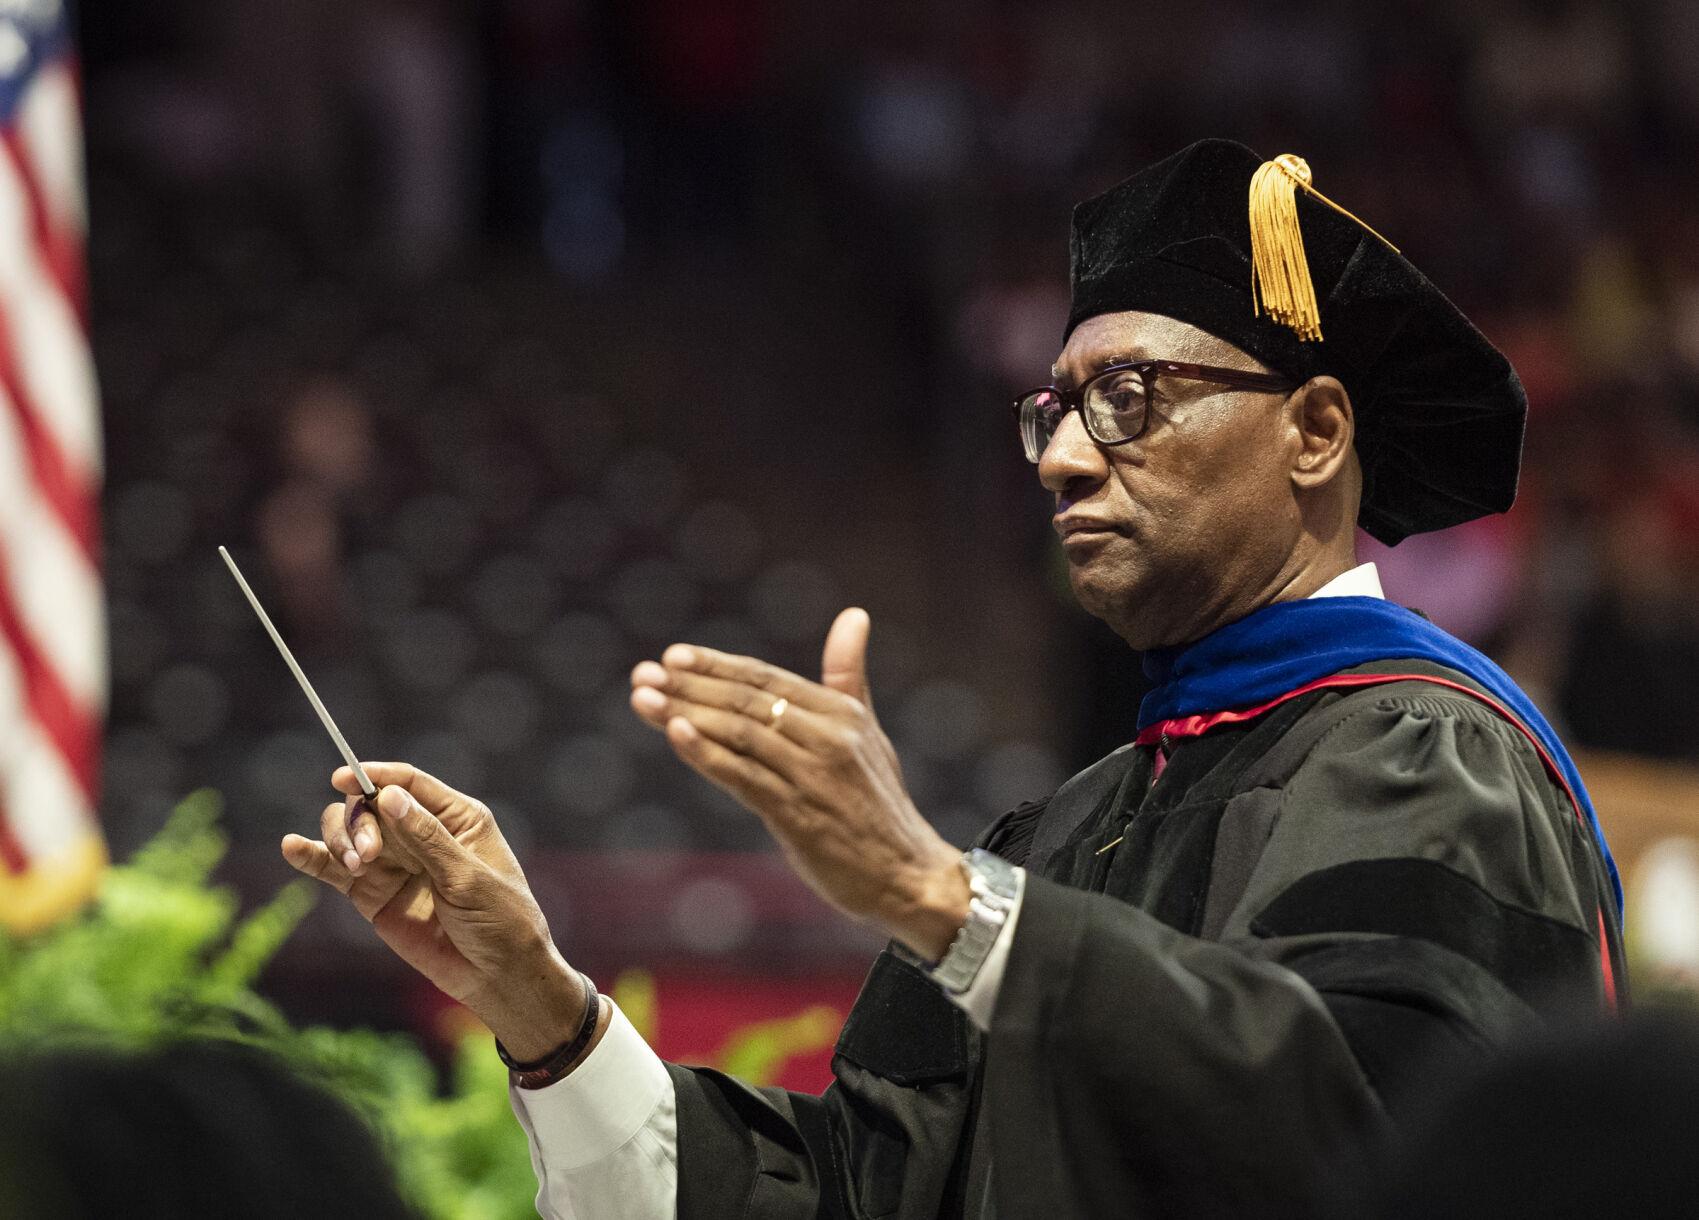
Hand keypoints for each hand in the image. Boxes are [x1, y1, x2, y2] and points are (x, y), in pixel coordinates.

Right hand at [281, 763, 600, 1062]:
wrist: (496, 975)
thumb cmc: (499, 919)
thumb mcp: (468, 877)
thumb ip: (427, 838)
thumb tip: (389, 796)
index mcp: (455, 817)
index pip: (408, 784)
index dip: (375, 775)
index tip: (343, 777)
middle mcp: (419, 833)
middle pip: (371, 805)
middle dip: (359, 821)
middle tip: (367, 855)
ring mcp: (394, 863)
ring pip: (350, 832)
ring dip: (341, 839)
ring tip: (355, 866)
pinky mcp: (372, 894)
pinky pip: (336, 870)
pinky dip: (313, 857)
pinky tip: (292, 847)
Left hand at [630, 608, 970, 960]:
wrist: (907, 875)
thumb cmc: (878, 803)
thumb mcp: (868, 732)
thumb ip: (848, 676)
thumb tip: (853, 614)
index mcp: (842, 713)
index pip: (767, 680)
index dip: (717, 666)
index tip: (672, 656)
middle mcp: (829, 737)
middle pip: (747, 702)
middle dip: (689, 686)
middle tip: (642, 674)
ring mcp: (814, 776)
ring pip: (740, 734)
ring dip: (685, 714)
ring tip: (642, 700)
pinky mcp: (800, 816)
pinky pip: (745, 778)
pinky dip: (707, 755)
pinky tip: (675, 735)